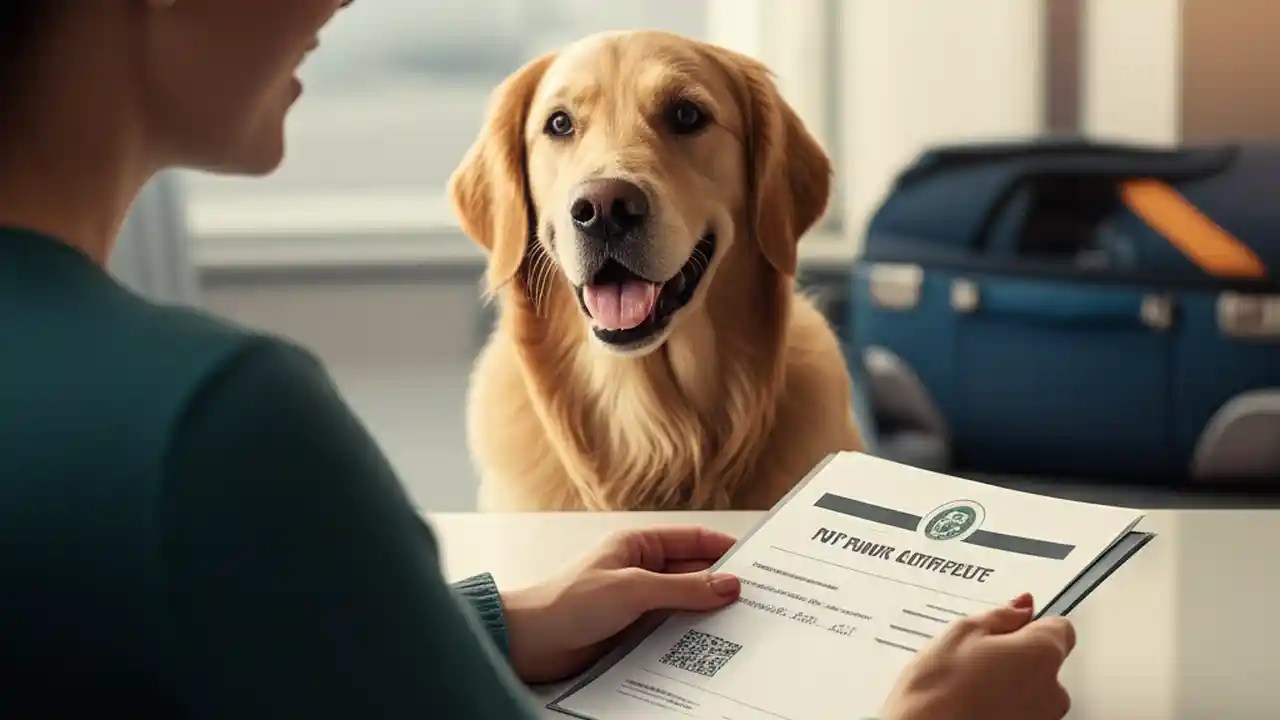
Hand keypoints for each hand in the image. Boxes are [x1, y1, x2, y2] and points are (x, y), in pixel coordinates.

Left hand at [500, 526, 741, 683]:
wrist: (530, 643)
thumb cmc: (568, 603)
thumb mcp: (633, 590)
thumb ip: (683, 588)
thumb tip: (729, 584)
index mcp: (639, 545)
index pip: (694, 540)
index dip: (726, 549)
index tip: (759, 564)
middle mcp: (641, 570)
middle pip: (694, 574)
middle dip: (723, 585)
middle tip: (759, 601)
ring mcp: (638, 602)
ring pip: (686, 605)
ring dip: (708, 615)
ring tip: (744, 627)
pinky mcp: (633, 631)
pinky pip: (672, 630)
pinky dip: (691, 637)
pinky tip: (711, 648)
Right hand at [881, 593, 1075, 719]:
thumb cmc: (939, 690)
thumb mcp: (962, 633)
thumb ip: (1001, 616)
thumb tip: (1022, 607)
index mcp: (1042, 654)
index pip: (1060, 628)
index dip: (1031, 625)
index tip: (1008, 627)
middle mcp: (1053, 691)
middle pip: (1045, 662)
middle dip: (1017, 656)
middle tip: (976, 658)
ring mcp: (1042, 719)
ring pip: (1031, 691)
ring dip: (1008, 685)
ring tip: (969, 686)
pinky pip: (1020, 713)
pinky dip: (1002, 708)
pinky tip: (973, 705)